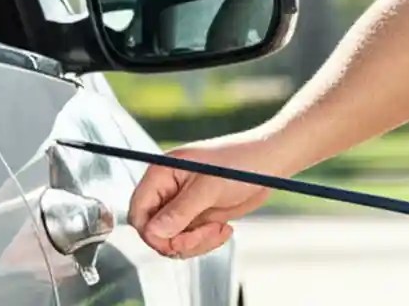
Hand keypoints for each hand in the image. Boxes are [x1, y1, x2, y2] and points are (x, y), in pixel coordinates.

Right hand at [128, 131, 282, 258]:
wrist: (270, 164)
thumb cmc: (240, 163)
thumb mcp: (209, 187)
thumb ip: (180, 211)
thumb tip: (153, 232)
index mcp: (162, 173)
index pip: (139, 211)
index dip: (151, 232)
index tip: (174, 241)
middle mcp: (168, 190)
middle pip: (153, 230)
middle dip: (177, 240)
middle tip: (203, 236)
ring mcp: (183, 205)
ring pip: (172, 239)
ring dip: (194, 243)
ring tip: (220, 230)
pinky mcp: (198, 216)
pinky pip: (190, 240)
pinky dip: (205, 242)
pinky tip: (224, 229)